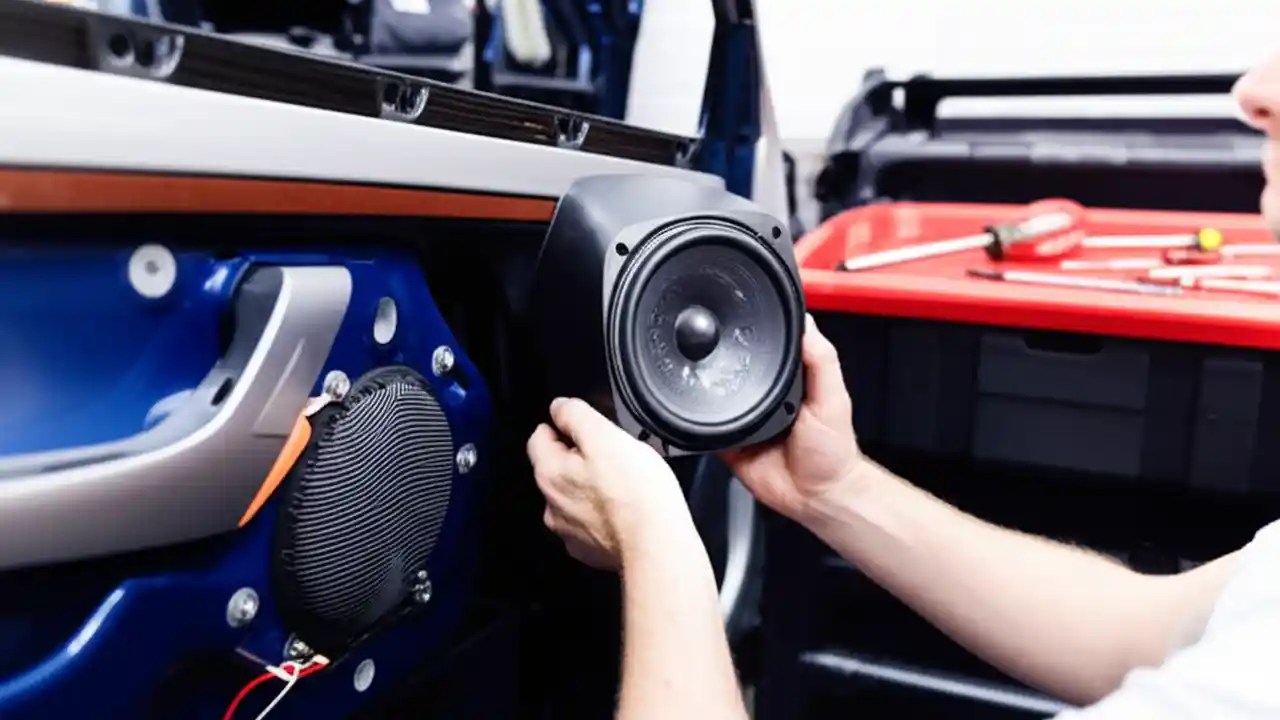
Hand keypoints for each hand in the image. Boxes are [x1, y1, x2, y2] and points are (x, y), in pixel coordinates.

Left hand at [526, 398, 691, 569]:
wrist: (657, 544)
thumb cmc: (636, 492)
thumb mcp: (605, 435)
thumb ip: (575, 415)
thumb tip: (559, 407)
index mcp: (550, 474)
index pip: (539, 438)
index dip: (563, 427)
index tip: (585, 429)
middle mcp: (552, 505)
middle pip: (557, 469)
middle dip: (580, 460)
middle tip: (613, 458)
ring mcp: (570, 532)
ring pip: (574, 498)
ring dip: (590, 489)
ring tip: (622, 487)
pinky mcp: (590, 550)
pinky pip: (590, 524)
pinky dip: (602, 516)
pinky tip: (623, 511)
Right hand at [722, 315, 862, 524]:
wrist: (818, 497)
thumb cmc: (833, 451)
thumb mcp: (833, 398)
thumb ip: (821, 361)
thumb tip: (807, 324)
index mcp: (787, 381)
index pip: (766, 351)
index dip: (755, 337)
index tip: (742, 322)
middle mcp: (763, 398)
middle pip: (735, 371)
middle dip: (724, 363)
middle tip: (713, 353)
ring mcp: (744, 420)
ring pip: (716, 398)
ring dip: (709, 392)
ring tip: (704, 383)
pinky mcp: (728, 444)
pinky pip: (707, 431)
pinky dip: (701, 425)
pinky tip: (701, 416)